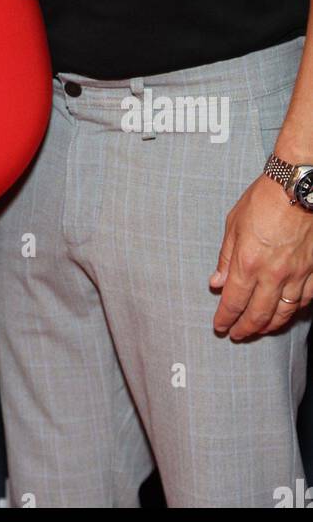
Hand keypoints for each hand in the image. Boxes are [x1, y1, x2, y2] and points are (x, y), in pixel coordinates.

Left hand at [210, 172, 312, 338]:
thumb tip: (217, 283)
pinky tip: (286, 313)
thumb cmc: (264, 199)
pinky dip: (294, 311)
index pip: (233, 301)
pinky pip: (305, 301)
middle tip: (237, 334)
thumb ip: (226, 258)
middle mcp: (274, 274)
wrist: (298, 187)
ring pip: (284, 312)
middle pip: (258, 314)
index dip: (225, 318)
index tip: (219, 326)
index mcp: (248, 262)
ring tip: (259, 329)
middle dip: (245, 328)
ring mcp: (298, 274)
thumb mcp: (234, 224)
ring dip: (269, 325)